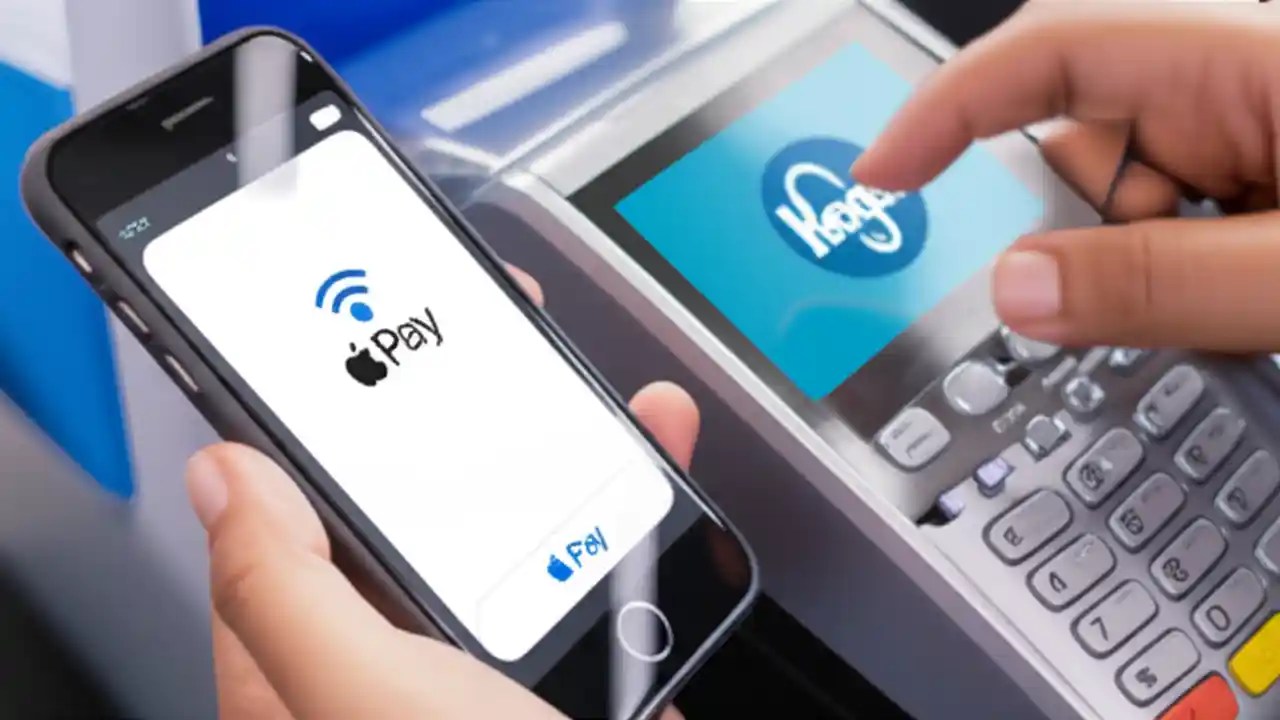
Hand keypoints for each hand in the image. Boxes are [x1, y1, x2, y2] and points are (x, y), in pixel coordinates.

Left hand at [185, 266, 688, 718]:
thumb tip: (222, 470)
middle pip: (412, 514)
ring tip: (592, 388)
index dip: (306, 426)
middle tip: (489, 335)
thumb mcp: (366, 695)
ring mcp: (488, 680)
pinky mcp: (570, 685)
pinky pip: (591, 576)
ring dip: (560, 454)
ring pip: (514, 535)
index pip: (280, 523)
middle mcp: (393, 677)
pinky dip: (632, 519)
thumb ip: (283, 586)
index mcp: (308, 673)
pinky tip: (661, 478)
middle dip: (457, 421)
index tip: (345, 342)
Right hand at [853, 2, 1279, 349]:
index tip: (880, 177)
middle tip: (1118, 307)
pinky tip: (1233, 309)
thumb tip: (1016, 288)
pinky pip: (1171, 225)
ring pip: (1123, 200)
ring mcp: (1249, 128)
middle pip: (1080, 144)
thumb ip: (1160, 283)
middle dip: (1078, 233)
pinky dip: (1170, 278)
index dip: (945, 108)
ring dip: (1138, 270)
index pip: (1051, 50)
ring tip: (1229, 314)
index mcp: (1241, 57)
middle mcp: (1231, 81)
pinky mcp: (1262, 174)